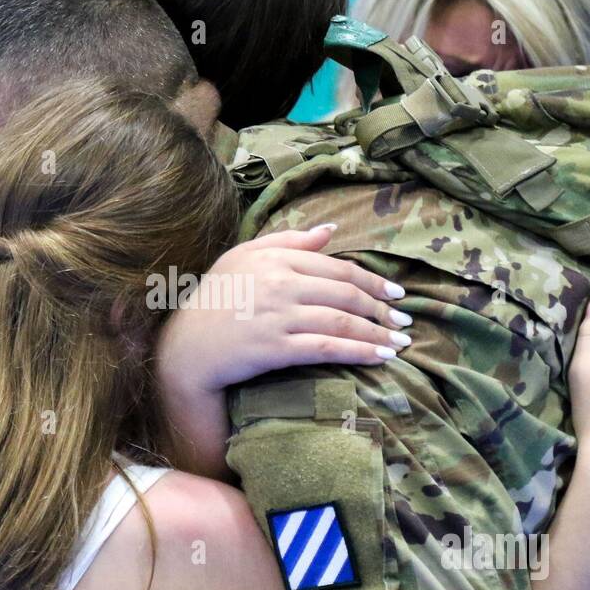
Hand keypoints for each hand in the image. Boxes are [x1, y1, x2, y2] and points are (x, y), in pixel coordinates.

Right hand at [156, 224, 410, 396]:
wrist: (184, 348)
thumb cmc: (215, 301)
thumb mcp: (243, 259)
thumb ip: (288, 242)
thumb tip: (331, 231)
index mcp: (275, 258)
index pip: (338, 268)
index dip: (373, 281)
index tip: (396, 293)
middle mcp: (280, 283)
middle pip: (346, 293)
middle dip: (382, 308)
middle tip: (405, 321)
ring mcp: (278, 316)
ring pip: (342, 321)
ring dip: (378, 332)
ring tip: (400, 343)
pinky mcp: (275, 348)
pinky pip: (328, 348)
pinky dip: (360, 352)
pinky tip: (381, 358)